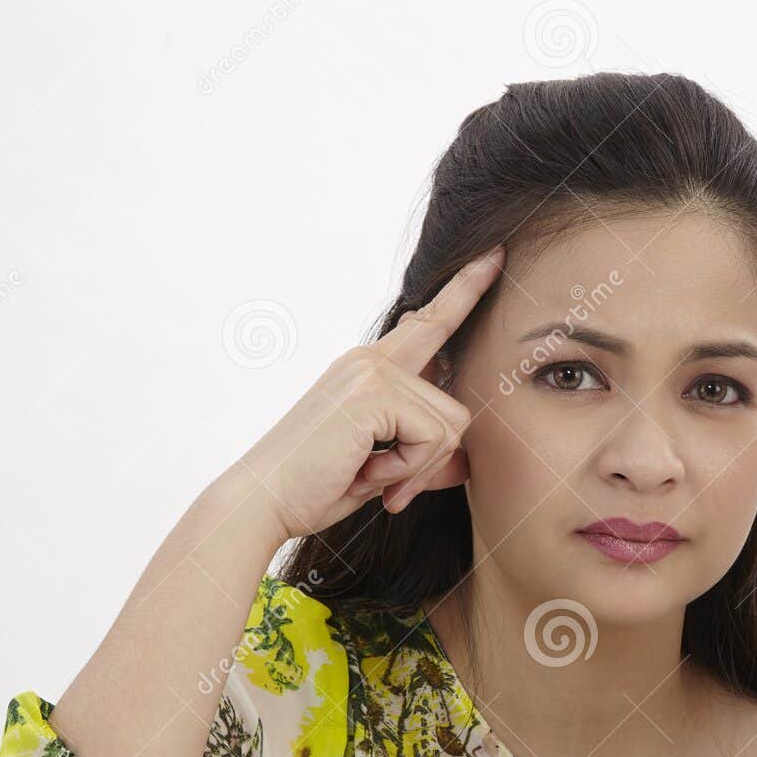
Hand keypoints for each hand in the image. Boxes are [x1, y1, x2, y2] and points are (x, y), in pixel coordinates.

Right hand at [229, 245, 503, 542]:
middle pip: (456, 409)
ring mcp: (372, 372)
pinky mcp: (373, 394)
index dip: (464, 291)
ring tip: (366, 474)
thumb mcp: (381, 468)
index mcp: (370, 369)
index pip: (428, 324)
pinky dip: (406, 470)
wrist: (262, 501)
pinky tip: (364, 472)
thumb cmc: (314, 487)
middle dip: (430, 461)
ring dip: (415, 468)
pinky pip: (433, 438)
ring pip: (450, 427)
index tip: (494, 254)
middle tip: (385, 486)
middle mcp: (372, 361)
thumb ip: (423, 455)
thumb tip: (469, 463)